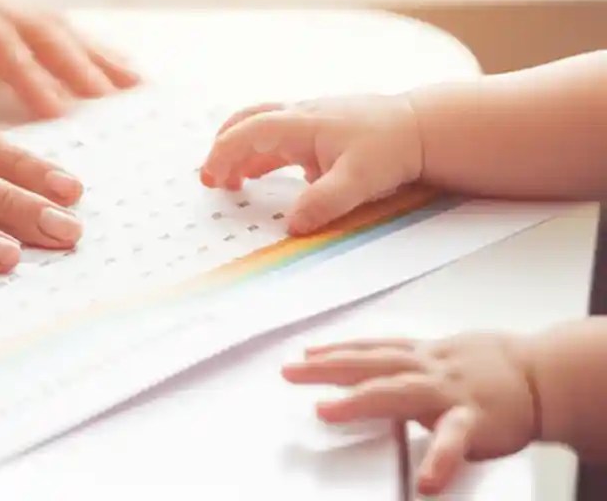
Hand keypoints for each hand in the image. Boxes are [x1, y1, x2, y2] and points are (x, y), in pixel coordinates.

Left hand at [0, 0, 139, 118]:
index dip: (28, 73)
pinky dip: (79, 47)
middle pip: (34, 24)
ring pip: (47, 21)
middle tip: (114, 108)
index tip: (60, 112)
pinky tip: (109, 70)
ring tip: (133, 89)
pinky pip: (39, 26)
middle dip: (77, 66)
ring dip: (90, 53)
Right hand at [199, 95, 423, 234]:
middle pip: (246, 120)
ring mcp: (309, 119)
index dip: (223, 154)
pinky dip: (262, 154)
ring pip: (261, 127)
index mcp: (301, 122)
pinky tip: (265, 175)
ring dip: (241, 152)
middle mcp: (300, 115)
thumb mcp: (360, 181)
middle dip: (223, 147)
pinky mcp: (320, 128)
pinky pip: (279, 137)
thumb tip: (292, 226)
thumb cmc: (392, 148)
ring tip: (233, 183)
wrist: (424, 127)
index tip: (211, 179)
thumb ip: (324, 202)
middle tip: (212, 179)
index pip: (247, 132)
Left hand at [283, 333, 538, 495]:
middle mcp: (427, 369)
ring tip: (326, 411)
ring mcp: (448, 394)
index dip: (333, 350)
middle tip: (289, 372)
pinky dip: (438, 459)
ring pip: (399, 392)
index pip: (369, 349)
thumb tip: (352, 359)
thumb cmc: (485, 366)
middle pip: (369, 363)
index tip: (300, 354)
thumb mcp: (437, 354)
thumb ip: (398, 359)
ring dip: (360, 400)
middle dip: (327, 366)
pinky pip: (453, 440)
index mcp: (418, 355)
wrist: (540, 375)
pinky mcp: (475, 421)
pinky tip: (424, 481)